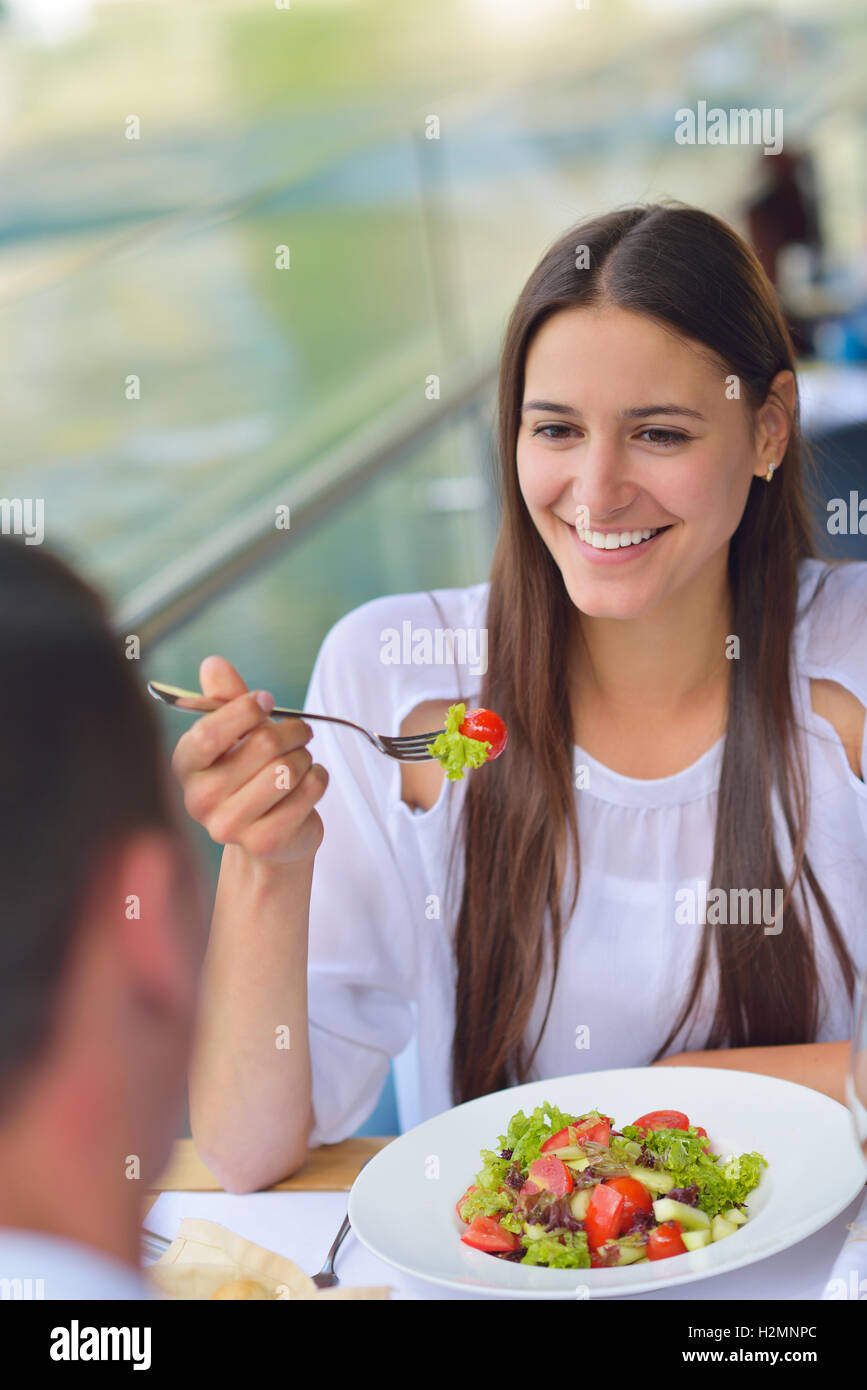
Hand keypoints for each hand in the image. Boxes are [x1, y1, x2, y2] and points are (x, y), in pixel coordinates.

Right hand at [170, 655, 327, 863]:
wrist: (269, 835)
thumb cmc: (250, 774)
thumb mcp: (235, 733)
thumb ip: (226, 698)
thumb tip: (213, 663)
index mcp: (186, 765)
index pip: (209, 732)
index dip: (244, 709)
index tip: (266, 701)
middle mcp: (199, 799)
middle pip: (261, 745)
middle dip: (292, 731)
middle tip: (301, 732)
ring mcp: (229, 826)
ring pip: (288, 769)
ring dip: (306, 756)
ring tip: (302, 760)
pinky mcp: (264, 842)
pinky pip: (308, 791)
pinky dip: (319, 778)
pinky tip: (310, 781)